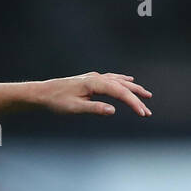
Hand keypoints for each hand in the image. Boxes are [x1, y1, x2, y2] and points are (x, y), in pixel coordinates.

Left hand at [0, 73, 151, 118]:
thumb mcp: (74, 108)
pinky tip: (128, 81)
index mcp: (94, 83)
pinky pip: (112, 79)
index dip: (133, 103)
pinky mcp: (91, 80)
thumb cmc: (56, 101)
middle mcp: (97, 77)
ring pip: (119, 82)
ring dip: (133, 89)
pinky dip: (123, 81)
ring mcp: (94, 77)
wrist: (43, 93)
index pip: (120, 93)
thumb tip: (113, 110)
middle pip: (122, 87)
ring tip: (146, 95)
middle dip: (136, 98)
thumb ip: (94, 108)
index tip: (142, 113)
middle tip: (148, 110)